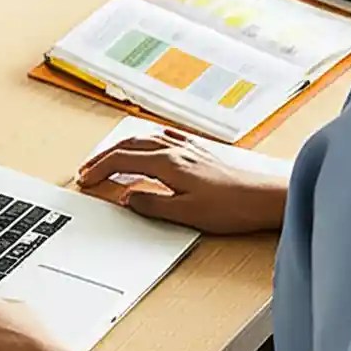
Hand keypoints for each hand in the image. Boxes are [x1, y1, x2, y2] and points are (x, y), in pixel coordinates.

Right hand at [76, 130, 286, 233]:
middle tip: (87, 170)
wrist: (266, 196)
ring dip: (122, 148)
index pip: (122, 161)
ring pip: (145, 139)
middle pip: (129, 146)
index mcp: (168, 163)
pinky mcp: (201, 150)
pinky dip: (146, 141)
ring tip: (109, 159)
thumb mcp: (187, 214)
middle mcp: (176, 149)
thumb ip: (152, 204)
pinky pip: (164, 137)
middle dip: (104, 157)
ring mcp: (189, 147)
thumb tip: (127, 198)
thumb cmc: (232, 206)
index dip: (100, 170)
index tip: (85, 180)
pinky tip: (150, 146)